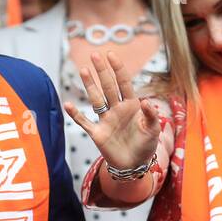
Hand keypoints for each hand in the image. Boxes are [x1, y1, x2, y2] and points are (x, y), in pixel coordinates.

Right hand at [62, 51, 160, 170]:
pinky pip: (84, 122)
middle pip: (108, 86)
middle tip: (94, 55)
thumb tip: (146, 101)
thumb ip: (151, 115)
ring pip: (96, 99)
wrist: (134, 165)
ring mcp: (106, 120)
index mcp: (132, 106)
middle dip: (102, 71)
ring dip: (90, 85)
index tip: (111, 55)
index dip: (118, 69)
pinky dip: (75, 114)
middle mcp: (117, 109)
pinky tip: (68, 104)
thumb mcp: (153, 130)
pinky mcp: (97, 133)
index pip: (123, 83)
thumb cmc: (146, 146)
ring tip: (83, 70)